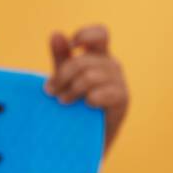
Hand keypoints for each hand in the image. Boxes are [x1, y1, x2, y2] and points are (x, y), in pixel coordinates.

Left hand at [43, 25, 128, 154]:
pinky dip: (93, 97)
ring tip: (63, 102)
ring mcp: (119, 82)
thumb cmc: (74, 105)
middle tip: (50, 91)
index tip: (71, 46)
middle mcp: (111, 66)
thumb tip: (56, 34)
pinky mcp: (123, 100)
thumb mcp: (64, 79)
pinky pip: (107, 92)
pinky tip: (87, 105)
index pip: (100, 34)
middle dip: (63, 74)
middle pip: (86, 59)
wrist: (83, 138)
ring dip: (73, 89)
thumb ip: (61, 57)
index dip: (86, 35)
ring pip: (91, 76)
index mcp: (98, 56)